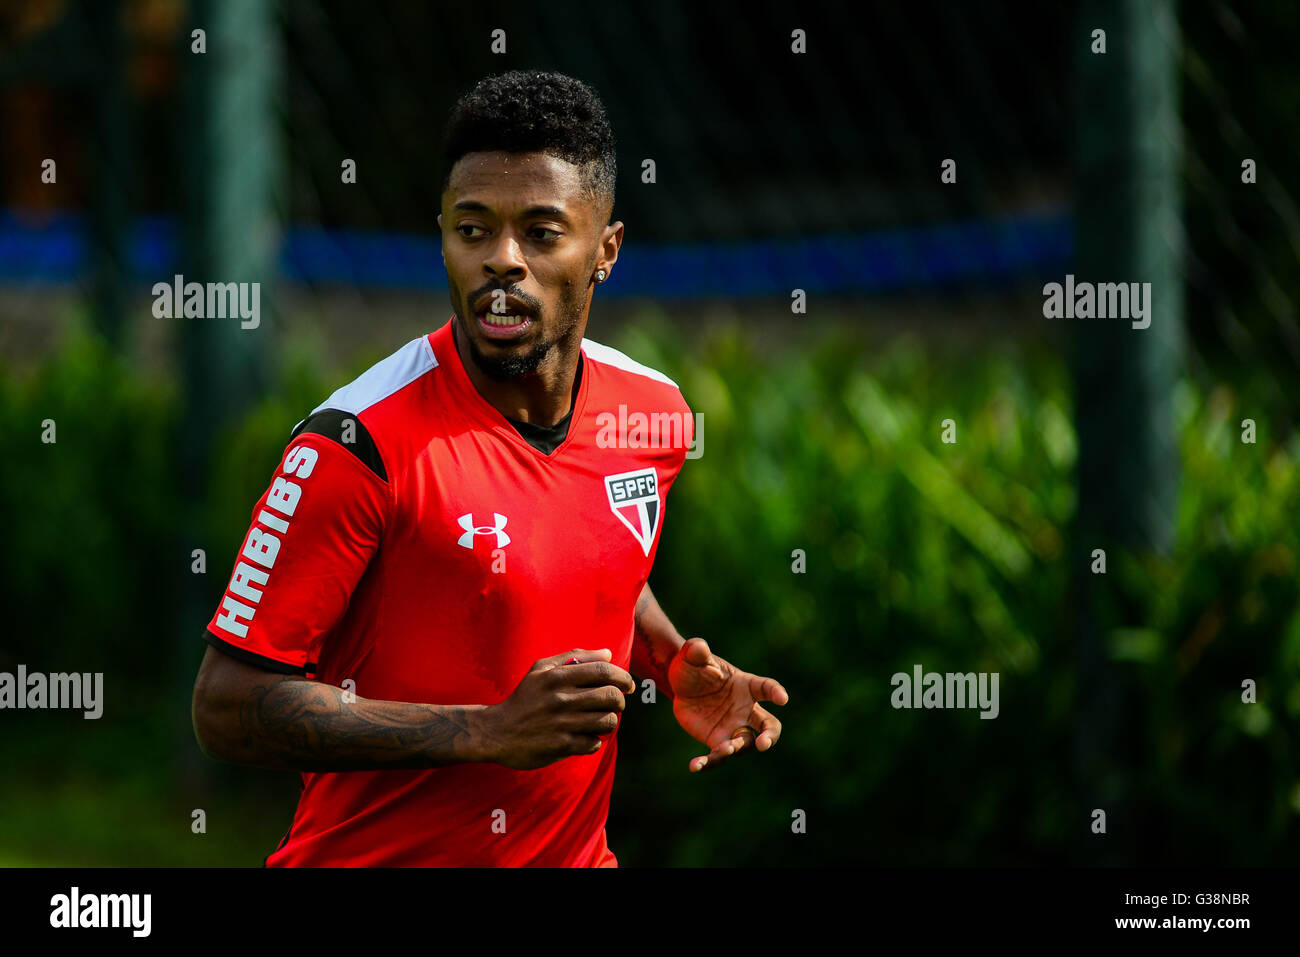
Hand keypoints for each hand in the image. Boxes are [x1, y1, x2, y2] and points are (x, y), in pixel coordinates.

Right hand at [482, 649, 635, 769]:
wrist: (496, 732)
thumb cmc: (524, 698)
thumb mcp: (541, 669)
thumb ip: (575, 657)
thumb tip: (609, 653)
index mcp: (557, 676)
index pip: (604, 671)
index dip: (623, 677)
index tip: (628, 685)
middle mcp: (561, 698)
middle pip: (611, 696)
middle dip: (620, 700)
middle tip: (615, 704)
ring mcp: (562, 723)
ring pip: (607, 721)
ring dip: (608, 721)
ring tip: (599, 720)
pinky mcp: (561, 746)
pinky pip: (594, 743)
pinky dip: (594, 741)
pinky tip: (584, 737)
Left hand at [668, 637, 787, 772]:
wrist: (680, 684)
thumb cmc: (694, 666)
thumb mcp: (692, 656)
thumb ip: (697, 652)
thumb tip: (698, 646)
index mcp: (746, 685)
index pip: (766, 688)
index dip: (776, 693)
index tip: (783, 698)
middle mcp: (745, 710)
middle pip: (768, 726)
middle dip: (769, 736)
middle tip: (763, 743)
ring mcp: (733, 728)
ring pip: (743, 744)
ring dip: (736, 749)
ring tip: (724, 749)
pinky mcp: (716, 740)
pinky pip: (716, 756)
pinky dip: (707, 763)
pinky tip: (695, 766)